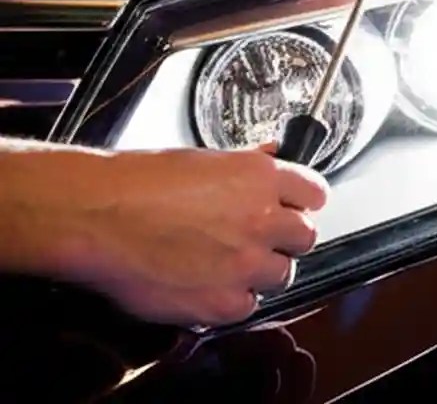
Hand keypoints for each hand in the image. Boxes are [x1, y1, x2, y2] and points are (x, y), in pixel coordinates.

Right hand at [51, 147, 329, 326]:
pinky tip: (206, 283)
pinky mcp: (223, 301)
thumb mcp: (203, 160)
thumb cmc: (134, 184)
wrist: (94, 216)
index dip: (302, 201)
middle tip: (255, 237)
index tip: (294, 207)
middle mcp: (262, 220)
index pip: (315, 193)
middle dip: (283, 238)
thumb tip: (272, 157)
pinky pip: (248, 306)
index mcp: (260, 178)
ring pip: (282, 274)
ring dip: (260, 271)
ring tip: (225, 262)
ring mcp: (246, 263)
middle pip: (305, 236)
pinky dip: (231, 299)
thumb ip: (248, 166)